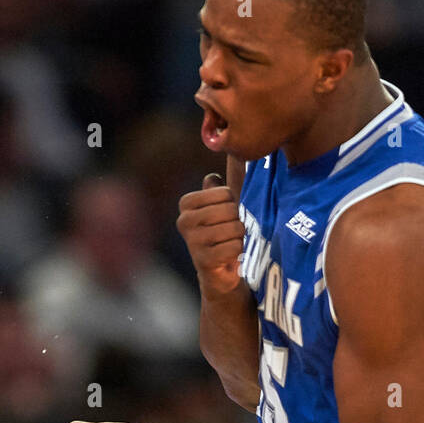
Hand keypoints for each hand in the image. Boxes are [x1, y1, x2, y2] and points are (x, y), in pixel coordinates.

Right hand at [177, 174, 245, 296]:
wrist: (220, 272)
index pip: (225, 193)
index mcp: (187, 203)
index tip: (225, 217)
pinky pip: (234, 247)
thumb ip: (227, 182)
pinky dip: (238, 252)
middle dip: (237, 222)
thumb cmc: (224, 233)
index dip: (233, 205)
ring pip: (235, 228)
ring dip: (239, 238)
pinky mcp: (203, 260)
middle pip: (230, 210)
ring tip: (229, 244)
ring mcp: (192, 241)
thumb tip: (231, 150)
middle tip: (228, 233)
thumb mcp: (225, 206)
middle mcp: (184, 221)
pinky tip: (228, 257)